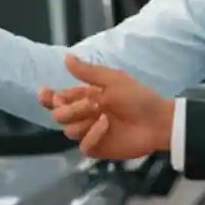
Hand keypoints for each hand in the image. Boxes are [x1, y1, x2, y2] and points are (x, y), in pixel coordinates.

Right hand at [42, 54, 174, 159]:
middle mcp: (83, 115)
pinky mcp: (97, 148)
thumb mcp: (112, 80)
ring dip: (83, 121)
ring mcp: (89, 133)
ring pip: (68, 131)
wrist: (156, 121)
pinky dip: (92, 136)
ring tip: (103, 115)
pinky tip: (105, 127)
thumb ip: (87, 72)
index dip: (48, 98)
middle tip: (90, 104)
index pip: (57, 99)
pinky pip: (83, 146)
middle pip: (58, 115)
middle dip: (70, 109)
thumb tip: (66, 57)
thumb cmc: (137, 98)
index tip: (47, 95)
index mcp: (84, 97)